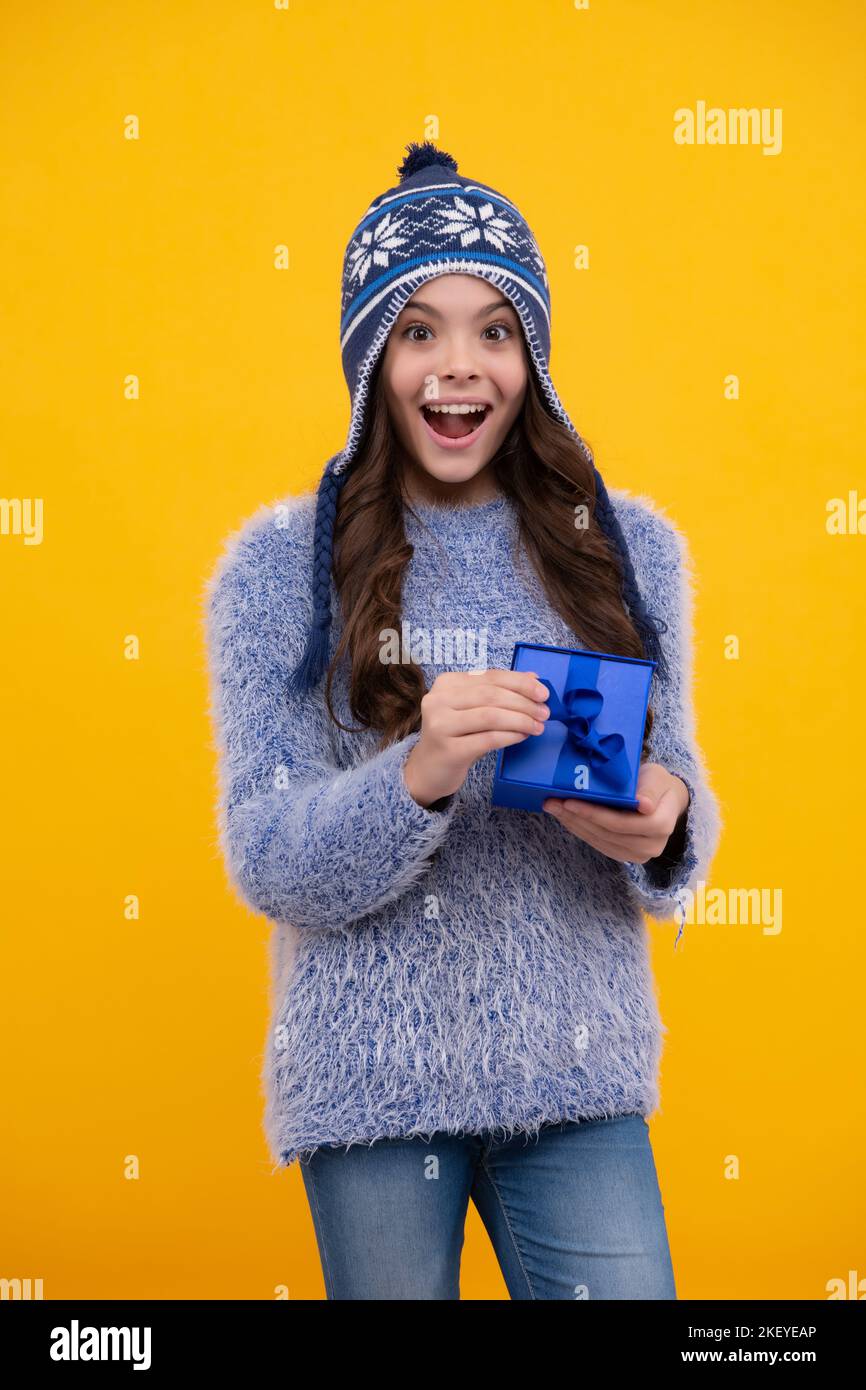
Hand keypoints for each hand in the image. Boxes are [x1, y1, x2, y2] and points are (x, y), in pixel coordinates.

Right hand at [404, 668, 551, 806]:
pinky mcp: (448, 750)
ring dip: (520, 720)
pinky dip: (510, 736)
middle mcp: (439, 700)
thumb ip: (499, 691)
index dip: (520, 682)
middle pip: (491, 695)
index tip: (543, 692)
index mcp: (447, 683)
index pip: (490, 676)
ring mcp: (440, 725)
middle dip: (523, 703)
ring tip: (537, 726)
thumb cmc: (456, 736)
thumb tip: (534, 678)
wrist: (428, 770)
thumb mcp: (474, 709)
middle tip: (544, 713)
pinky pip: (488, 739)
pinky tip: (522, 737)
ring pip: (490, 716)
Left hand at [542, 763, 689, 864]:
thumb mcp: (657, 777)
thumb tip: (644, 806)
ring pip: (600, 841)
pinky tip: (565, 818)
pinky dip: (580, 830)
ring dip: (574, 825)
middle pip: (607, 834)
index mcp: (662, 825)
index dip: (595, 814)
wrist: (665, 799)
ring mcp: (638, 854)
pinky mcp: (625, 855)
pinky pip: (599, 845)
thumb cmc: (658, 783)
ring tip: (553, 808)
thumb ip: (650, 790)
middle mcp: (651, 846)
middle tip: (552, 803)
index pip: (622, 823)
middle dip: (577, 818)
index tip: (570, 801)